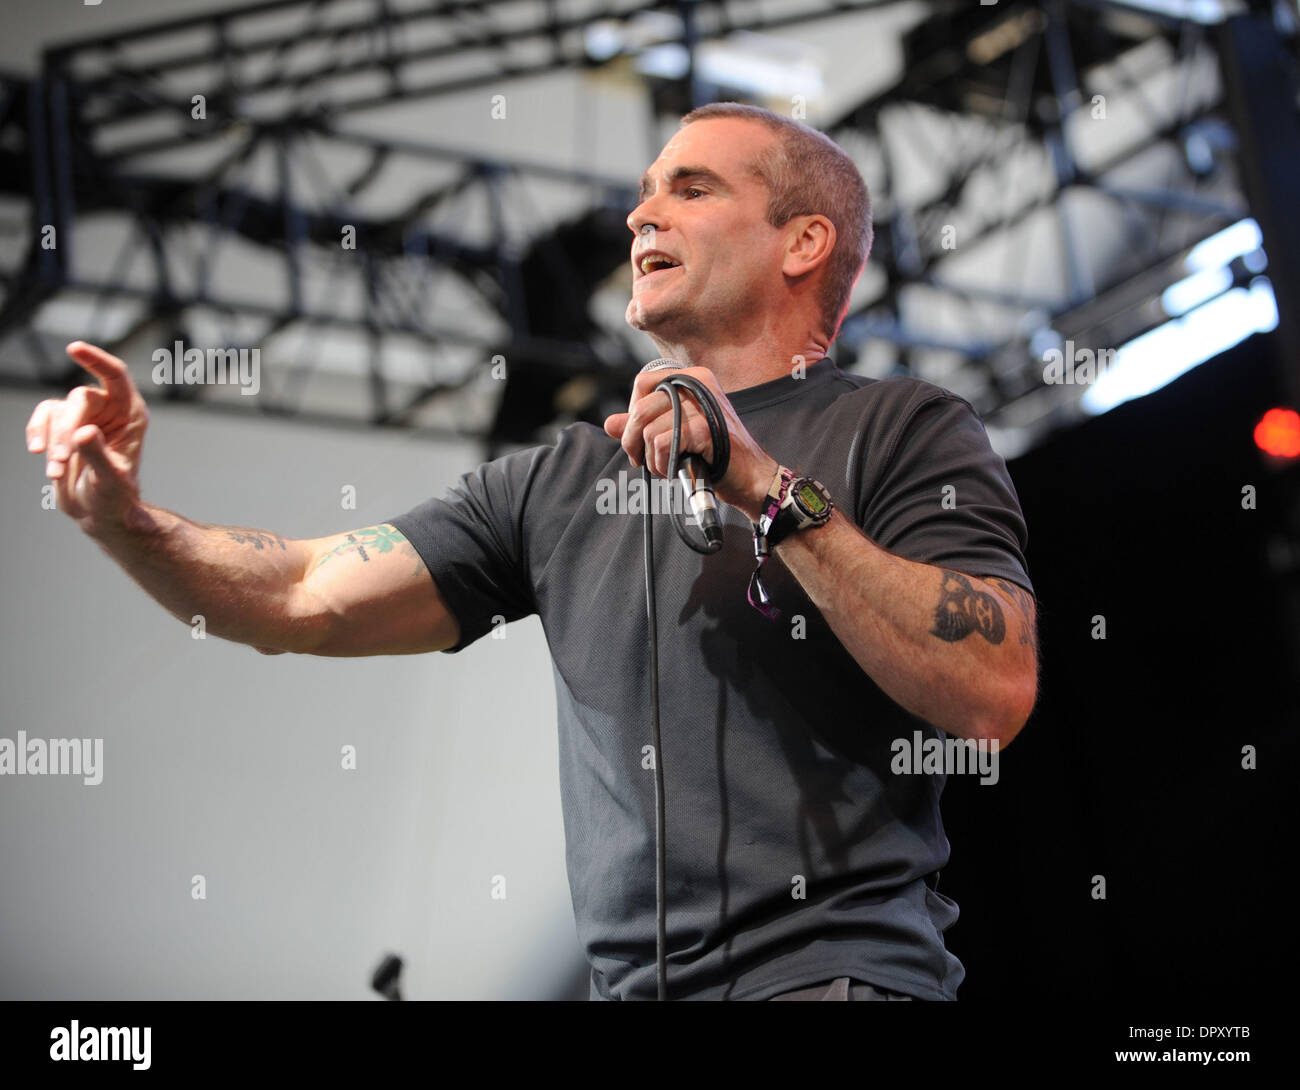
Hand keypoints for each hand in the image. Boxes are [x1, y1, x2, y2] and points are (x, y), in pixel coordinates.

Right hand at [25, 341, 149, 533]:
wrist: (99, 512)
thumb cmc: (114, 498)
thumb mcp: (110, 481)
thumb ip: (98, 456)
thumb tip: (83, 432)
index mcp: (131, 415)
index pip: (116, 376)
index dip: (96, 360)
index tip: (74, 348)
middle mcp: (109, 410)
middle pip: (80, 399)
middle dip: (66, 430)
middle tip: (61, 461)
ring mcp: (85, 417)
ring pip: (57, 410)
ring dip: (51, 439)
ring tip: (56, 471)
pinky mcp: (63, 427)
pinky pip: (43, 418)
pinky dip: (36, 434)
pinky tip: (36, 452)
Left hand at [603, 366, 778, 522]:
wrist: (750, 477)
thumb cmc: (714, 454)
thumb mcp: (674, 434)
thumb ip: (642, 425)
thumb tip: (609, 423)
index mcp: (692, 378)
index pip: (643, 382)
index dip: (632, 411)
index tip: (638, 436)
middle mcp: (698, 383)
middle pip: (641, 408)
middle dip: (632, 441)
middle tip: (641, 460)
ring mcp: (704, 405)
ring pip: (649, 431)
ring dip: (651, 459)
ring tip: (666, 467)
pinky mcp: (706, 428)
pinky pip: (664, 444)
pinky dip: (663, 464)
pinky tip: (674, 471)